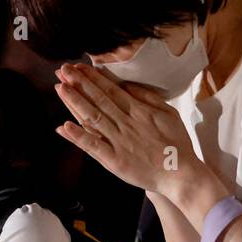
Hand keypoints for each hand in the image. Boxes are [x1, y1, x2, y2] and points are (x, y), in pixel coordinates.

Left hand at [53, 62, 206, 200]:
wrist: (181, 174)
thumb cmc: (177, 144)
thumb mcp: (168, 113)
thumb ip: (148, 97)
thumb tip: (128, 85)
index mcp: (137, 111)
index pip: (110, 90)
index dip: (93, 77)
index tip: (79, 67)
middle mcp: (125, 123)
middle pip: (98, 100)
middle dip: (78, 83)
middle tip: (63, 69)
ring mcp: (118, 141)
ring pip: (92, 118)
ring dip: (74, 102)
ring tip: (60, 88)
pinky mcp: (114, 160)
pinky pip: (93, 146)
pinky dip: (78, 137)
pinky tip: (63, 127)